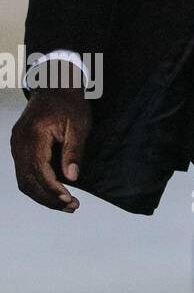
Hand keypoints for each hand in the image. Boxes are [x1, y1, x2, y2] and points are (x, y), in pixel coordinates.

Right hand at [11, 89, 92, 212]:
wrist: (55, 85)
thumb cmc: (69, 103)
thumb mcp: (79, 125)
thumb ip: (74, 151)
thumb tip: (72, 178)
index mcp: (34, 136)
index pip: (39, 171)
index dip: (53, 190)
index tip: (70, 200)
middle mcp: (19, 143)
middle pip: (28, 180)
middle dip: (48, 198)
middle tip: (71, 207)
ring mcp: (16, 145)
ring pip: (23, 179)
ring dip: (42, 195)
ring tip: (65, 203)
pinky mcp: (19, 146)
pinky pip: (24, 172)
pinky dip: (37, 184)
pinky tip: (53, 191)